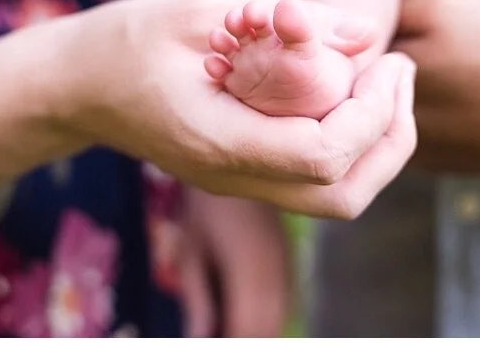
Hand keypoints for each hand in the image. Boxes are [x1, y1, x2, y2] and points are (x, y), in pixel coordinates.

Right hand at [65, 0, 416, 219]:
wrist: (75, 84)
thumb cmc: (131, 39)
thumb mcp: (205, 11)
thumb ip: (288, 21)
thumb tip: (367, 33)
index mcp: (219, 141)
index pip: (321, 157)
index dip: (371, 114)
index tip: (388, 60)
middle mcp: (234, 175)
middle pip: (342, 197)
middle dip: (392, 138)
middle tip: (401, 69)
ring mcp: (240, 179)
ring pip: (336, 196)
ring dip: (381, 141)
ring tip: (390, 75)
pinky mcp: (247, 168)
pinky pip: (317, 175)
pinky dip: (355, 138)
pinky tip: (358, 85)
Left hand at [176, 191, 292, 336]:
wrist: (244, 151)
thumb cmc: (206, 204)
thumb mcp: (192, 249)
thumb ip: (198, 297)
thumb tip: (201, 337)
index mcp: (250, 265)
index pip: (248, 327)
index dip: (233, 341)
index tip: (214, 339)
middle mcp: (276, 265)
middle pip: (268, 326)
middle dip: (247, 336)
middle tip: (221, 333)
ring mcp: (286, 260)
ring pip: (280, 314)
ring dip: (259, 329)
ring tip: (231, 327)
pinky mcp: (287, 256)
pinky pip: (284, 299)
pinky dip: (268, 315)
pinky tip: (246, 317)